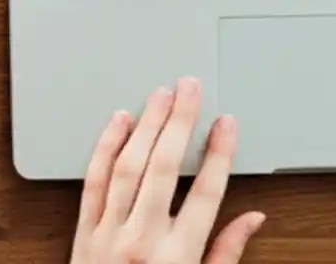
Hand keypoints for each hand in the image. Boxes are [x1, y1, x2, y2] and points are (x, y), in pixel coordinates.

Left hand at [71, 78, 264, 263]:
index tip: (226, 125)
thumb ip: (226, 254)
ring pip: (128, 167)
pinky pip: (94, 183)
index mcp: (178, 257)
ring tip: (159, 96)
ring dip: (145, 125)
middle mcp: (142, 241)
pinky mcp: (83, 236)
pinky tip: (118, 123)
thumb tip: (252, 219)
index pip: (206, 192)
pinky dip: (105, 149)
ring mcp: (108, 236)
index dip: (219, 152)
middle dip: (180, 121)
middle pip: (164, 167)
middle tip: (190, 88)